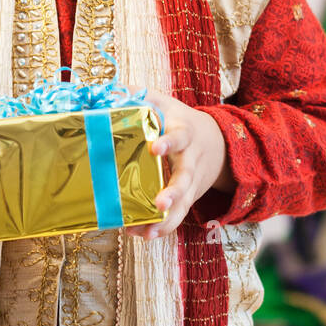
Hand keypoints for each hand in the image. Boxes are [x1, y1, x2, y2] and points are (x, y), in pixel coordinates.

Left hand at [133, 89, 231, 240]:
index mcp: (185, 133)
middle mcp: (190, 161)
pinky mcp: (187, 198)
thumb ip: (138, 95)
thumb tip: (108, 91)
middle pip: (185, 178)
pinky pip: (177, 216)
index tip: (156, 147)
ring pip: (184, 204)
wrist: (217, 142)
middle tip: (160, 203)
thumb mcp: (164, 102)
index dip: (169, 142)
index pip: (180, 137)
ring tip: (148, 233)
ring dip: (167, 220)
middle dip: (173, 192)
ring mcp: (191, 183)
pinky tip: (142, 235)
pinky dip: (162, 227)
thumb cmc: (179, 120)